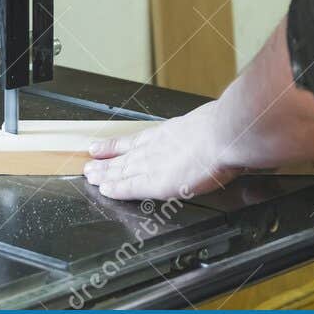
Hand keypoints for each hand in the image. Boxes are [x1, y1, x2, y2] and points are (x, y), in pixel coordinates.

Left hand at [84, 102, 239, 201]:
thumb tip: (211, 132)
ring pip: (123, 170)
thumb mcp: (210, 124)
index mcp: (170, 133)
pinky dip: (117, 188)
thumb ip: (203, 131)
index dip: (117, 145)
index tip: (102, 146)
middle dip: (106, 161)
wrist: (224, 135)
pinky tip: (105, 190)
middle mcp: (158, 147)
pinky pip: (131, 187)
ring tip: (90, 176)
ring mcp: (155, 164)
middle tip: (89, 164)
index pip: (137, 140)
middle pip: (125, 156)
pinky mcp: (156, 182)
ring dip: (105, 174)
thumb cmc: (225, 130)